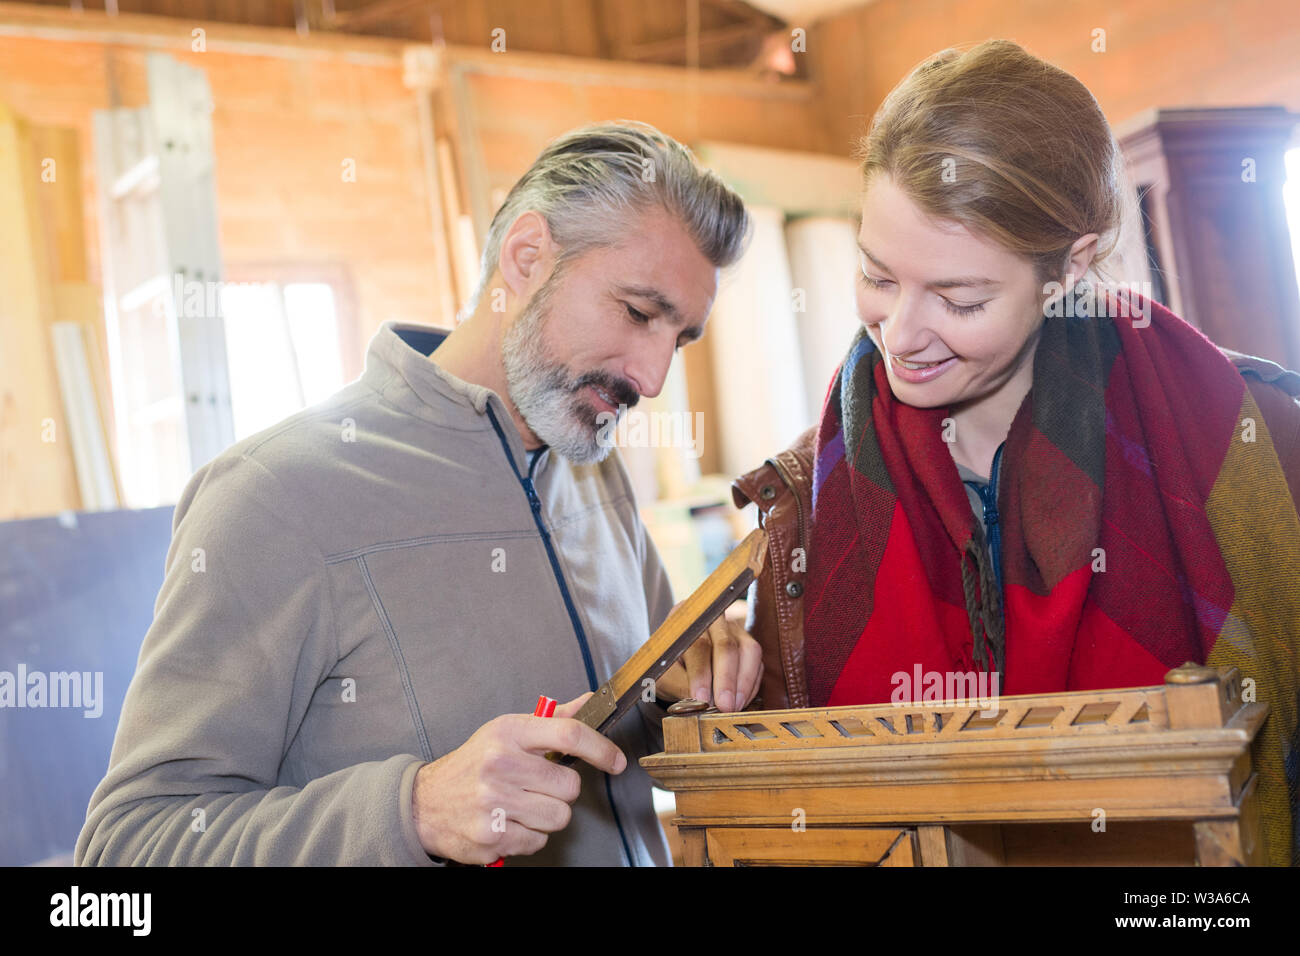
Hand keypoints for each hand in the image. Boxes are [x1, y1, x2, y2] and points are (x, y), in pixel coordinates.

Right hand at [411, 692, 624, 863]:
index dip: (600, 749)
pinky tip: (509, 822)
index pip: (568, 734)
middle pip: (569, 785)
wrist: (424, 803)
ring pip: (558, 816)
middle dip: (561, 790)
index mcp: (508, 732)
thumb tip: (591, 701)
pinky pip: (538, 841)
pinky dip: (529, 836)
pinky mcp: (491, 836)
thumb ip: (552, 720)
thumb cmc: (473, 764)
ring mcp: (494, 803)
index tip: (615, 760)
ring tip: (522, 805)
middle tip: (538, 786)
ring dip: (548, 815)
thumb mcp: (507, 731)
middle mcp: (500, 765)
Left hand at [652, 603, 762, 711]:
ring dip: (743, 683)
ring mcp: (735, 630)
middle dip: (726, 680)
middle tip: (724, 706)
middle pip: (726, 646)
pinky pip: (757, 663)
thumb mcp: (664, 675)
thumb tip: (699, 702)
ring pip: (748, 651)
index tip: (702, 699)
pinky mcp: (748, 645)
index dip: (701, 674)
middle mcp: (714, 621)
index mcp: (687, 622)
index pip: (698, 646)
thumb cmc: (670, 668)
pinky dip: (751, 685)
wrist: (680, 662)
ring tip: (734, 707)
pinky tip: (741, 702)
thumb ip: (679, 685)